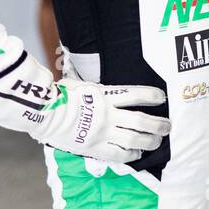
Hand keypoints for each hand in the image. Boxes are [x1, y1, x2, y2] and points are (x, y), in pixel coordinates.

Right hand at [0, 54, 169, 163]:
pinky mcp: (94, 148)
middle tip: (168, 125)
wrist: (41, 114)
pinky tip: (138, 153)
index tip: (162, 97)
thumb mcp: (78, 79)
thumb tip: (80, 53)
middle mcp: (107, 114)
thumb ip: (89, 74)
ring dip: (150, 140)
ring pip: (134, 139)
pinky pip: (119, 154)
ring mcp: (102, 133)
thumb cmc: (58, 94)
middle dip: (159, 124)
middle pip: (141, 120)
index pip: (137, 94)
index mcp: (105, 94)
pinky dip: (131, 154)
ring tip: (158, 140)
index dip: (153, 96)